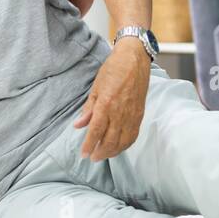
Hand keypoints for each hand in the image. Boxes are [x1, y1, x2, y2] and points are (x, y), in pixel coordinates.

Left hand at [75, 38, 150, 160]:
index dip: (89, 145)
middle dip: (100, 152)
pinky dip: (125, 145)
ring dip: (113, 151)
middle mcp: (120, 112)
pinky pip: (133, 135)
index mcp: (106, 104)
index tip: (84, 154)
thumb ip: (88, 108)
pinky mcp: (139, 115)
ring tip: (104, 154)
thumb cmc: (113, 69)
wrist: (134, 60)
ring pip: (123, 141)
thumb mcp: (96, 87)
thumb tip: (78, 125)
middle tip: (93, 157)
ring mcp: (132, 115)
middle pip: (110, 140)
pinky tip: (119, 147)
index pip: (96, 131)